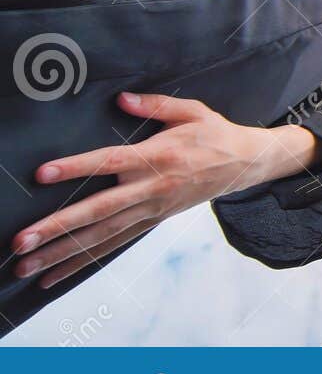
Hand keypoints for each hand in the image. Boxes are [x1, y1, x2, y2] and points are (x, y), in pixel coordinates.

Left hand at [10, 94, 317, 288]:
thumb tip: (121, 98)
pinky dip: (82, 262)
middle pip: (99, 211)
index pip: (110, 162)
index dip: (76, 168)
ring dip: (61, 253)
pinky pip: (113, 245)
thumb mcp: (193, 111)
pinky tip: (53, 275)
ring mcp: (152, 210)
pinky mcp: (152, 222)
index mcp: (158, 157)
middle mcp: (152, 189)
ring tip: (24, 265)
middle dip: (57, 227)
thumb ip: (155, 105)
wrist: (246, 164)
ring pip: (101, 236)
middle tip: (20, 241)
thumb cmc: (216, 134)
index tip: (42, 174)